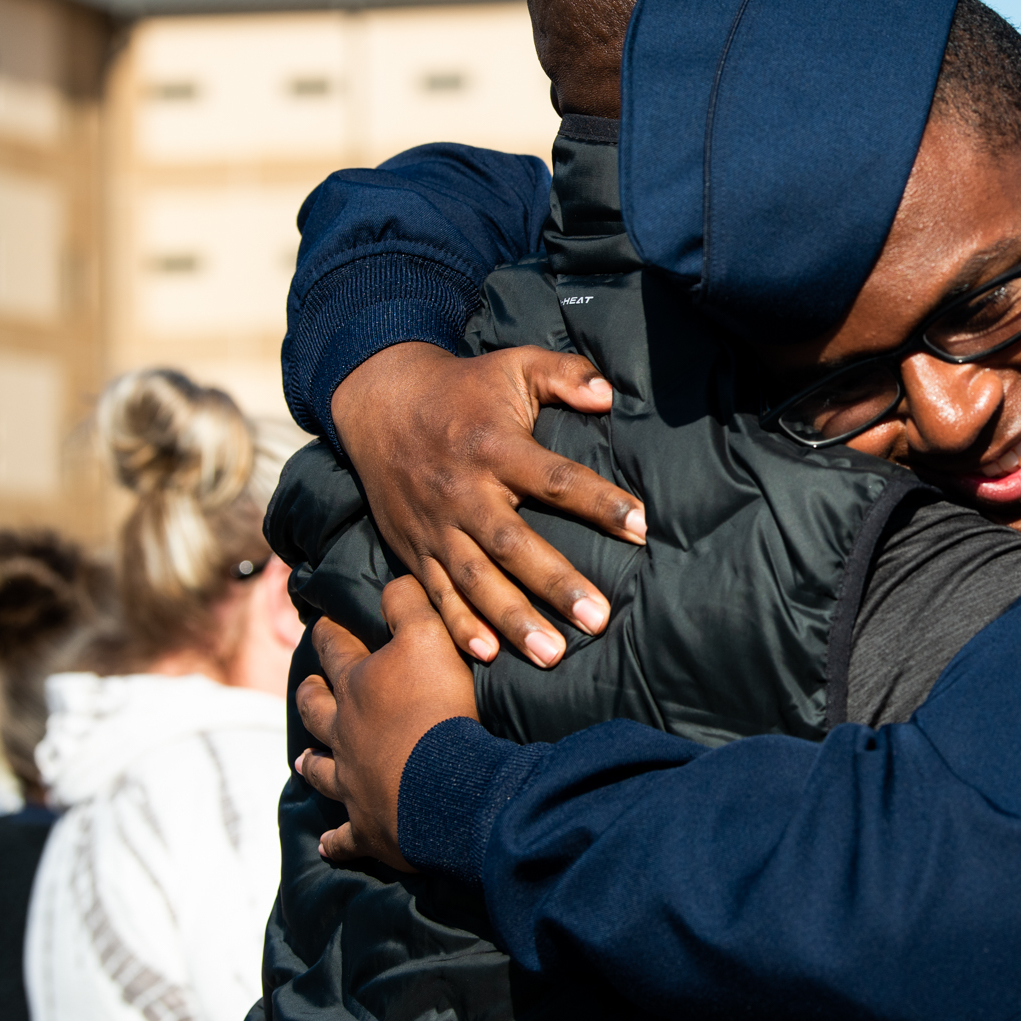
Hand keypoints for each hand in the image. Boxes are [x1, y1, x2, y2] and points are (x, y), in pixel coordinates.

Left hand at [295, 576, 478, 870]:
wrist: (445, 786)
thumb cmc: (437, 707)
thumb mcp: (430, 637)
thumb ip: (410, 603)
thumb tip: (394, 580)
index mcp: (358, 687)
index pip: (337, 649)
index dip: (331, 632)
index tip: (323, 622)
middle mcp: (345, 733)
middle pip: (317, 710)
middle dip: (310, 695)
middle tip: (306, 687)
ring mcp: (352, 781)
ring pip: (323, 770)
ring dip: (314, 763)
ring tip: (303, 759)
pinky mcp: (367, 826)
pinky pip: (346, 836)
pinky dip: (337, 840)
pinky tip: (329, 843)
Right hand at [332, 341, 646, 666]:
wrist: (380, 401)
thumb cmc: (464, 387)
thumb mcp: (514, 364)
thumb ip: (565, 376)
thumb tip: (610, 394)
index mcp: (495, 447)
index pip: (555, 479)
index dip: (599, 502)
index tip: (641, 526)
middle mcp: (463, 492)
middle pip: (512, 544)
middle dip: (556, 584)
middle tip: (598, 618)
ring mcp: (435, 525)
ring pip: (474, 581)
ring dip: (512, 620)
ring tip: (552, 655)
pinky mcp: (412, 547)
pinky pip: (434, 593)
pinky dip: (457, 626)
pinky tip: (486, 655)